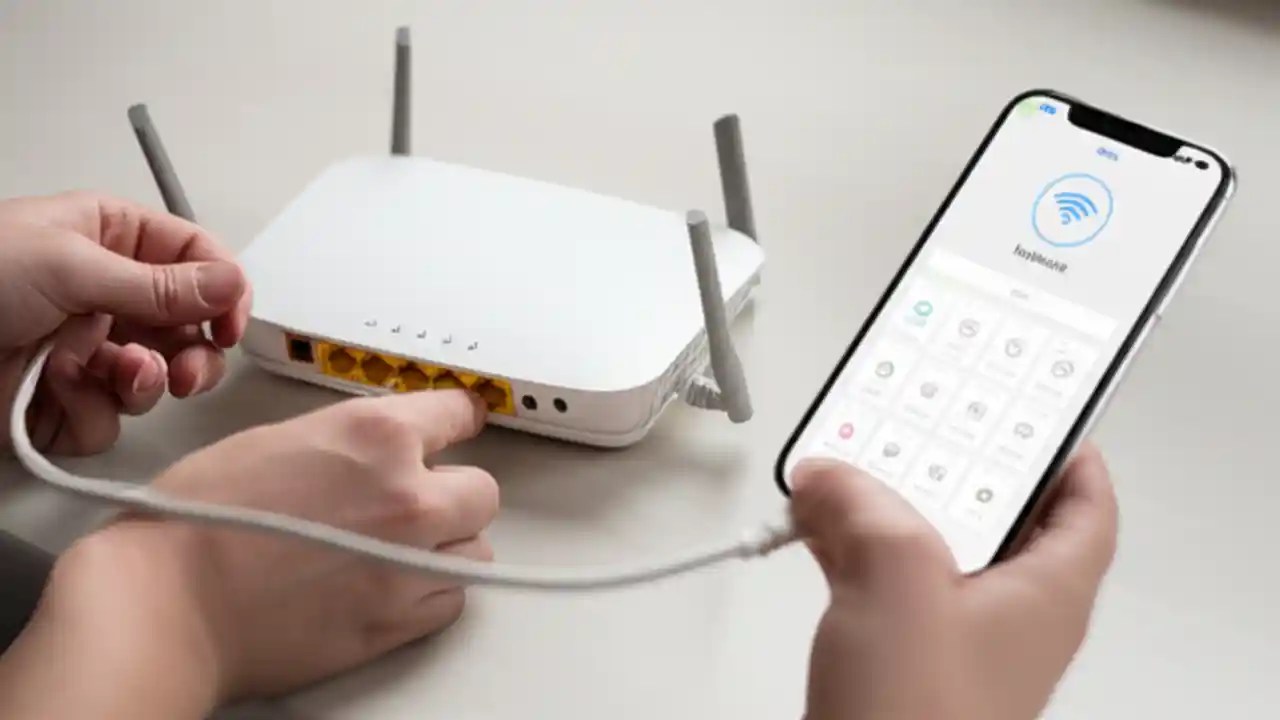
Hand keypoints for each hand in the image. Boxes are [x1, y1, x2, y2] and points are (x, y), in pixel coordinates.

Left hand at [0, 191, 249, 455]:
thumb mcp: (70, 263)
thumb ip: (161, 283)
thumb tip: (236, 283)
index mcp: (110, 239)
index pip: (196, 260)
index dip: (223, 293)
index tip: (230, 327)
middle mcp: (106, 295)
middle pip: (188, 328)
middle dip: (193, 354)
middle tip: (188, 374)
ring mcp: (86, 352)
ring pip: (155, 379)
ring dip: (142, 383)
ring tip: (112, 377)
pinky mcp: (62, 404)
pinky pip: (108, 419)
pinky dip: (89, 412)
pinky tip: (58, 394)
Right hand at [0, 389, 497, 717]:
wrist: (165, 603)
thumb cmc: (196, 522)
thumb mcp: (277, 439)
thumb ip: (349, 440)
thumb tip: (378, 448)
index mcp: (376, 435)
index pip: (459, 413)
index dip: (457, 422)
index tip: (460, 427)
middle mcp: (407, 495)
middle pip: (482, 490)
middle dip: (453, 494)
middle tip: (415, 503)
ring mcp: (409, 561)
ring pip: (474, 548)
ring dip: (447, 546)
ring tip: (398, 551)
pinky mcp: (398, 620)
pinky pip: (451, 600)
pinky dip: (430, 593)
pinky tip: (388, 585)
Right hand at [791, 443, 1117, 719]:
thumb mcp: (900, 578)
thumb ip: (867, 506)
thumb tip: (834, 475)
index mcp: (1045, 591)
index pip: (1085, 502)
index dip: (1063, 448)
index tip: (1024, 406)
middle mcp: (1006, 610)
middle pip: (993, 510)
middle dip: (946, 463)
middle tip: (913, 421)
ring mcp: (951, 631)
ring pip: (927, 540)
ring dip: (885, 501)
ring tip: (847, 462)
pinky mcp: (900, 651)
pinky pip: (882, 575)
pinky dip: (850, 542)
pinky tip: (814, 520)